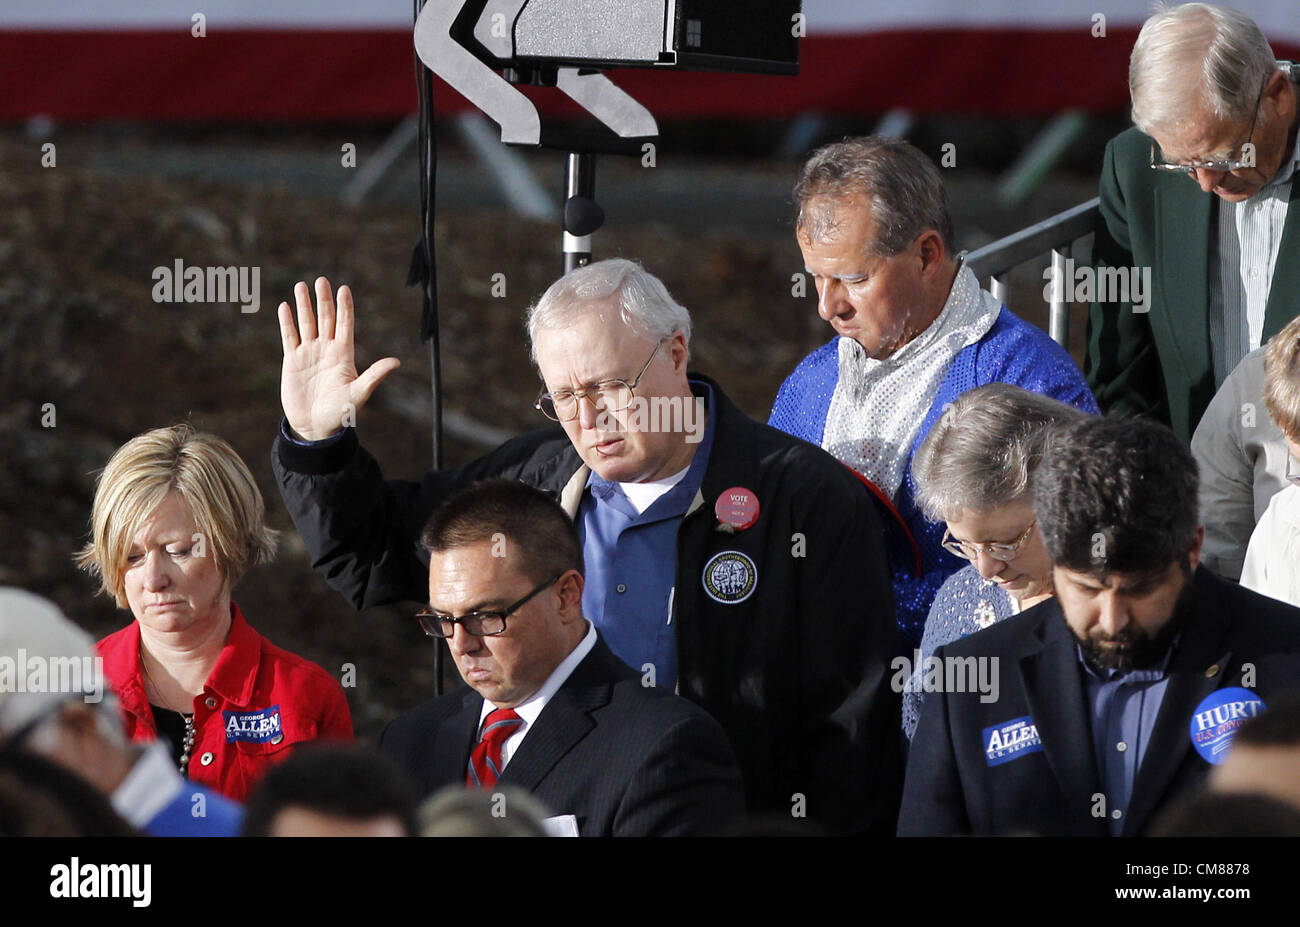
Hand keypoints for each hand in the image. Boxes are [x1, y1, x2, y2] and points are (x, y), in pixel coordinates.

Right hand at [278, 277, 399, 440]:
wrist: (315, 427)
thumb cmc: (340, 413)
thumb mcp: (358, 394)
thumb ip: (374, 376)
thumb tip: (396, 362)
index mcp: (344, 355)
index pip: (345, 325)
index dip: (345, 307)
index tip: (344, 288)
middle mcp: (327, 350)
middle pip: (325, 319)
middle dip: (323, 300)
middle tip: (322, 280)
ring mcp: (309, 353)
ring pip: (306, 323)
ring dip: (304, 305)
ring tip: (302, 285)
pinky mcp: (292, 361)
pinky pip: (289, 337)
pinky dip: (287, 322)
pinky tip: (285, 307)